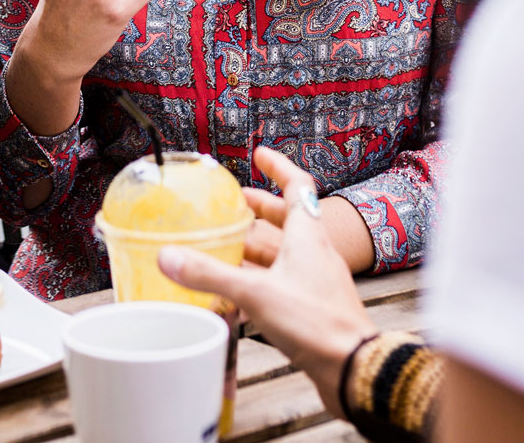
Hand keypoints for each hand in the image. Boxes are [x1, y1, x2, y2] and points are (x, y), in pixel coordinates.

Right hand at [158, 146, 376, 419]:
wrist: (354, 368)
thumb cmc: (317, 323)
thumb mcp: (256, 293)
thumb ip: (211, 275)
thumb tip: (170, 257)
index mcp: (307, 236)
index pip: (298, 186)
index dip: (278, 167)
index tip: (259, 154)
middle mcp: (314, 253)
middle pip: (287, 219)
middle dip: (258, 209)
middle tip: (231, 206)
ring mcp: (315, 282)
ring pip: (283, 253)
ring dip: (256, 246)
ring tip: (226, 246)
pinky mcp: (312, 309)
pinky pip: (283, 284)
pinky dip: (260, 281)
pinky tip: (239, 294)